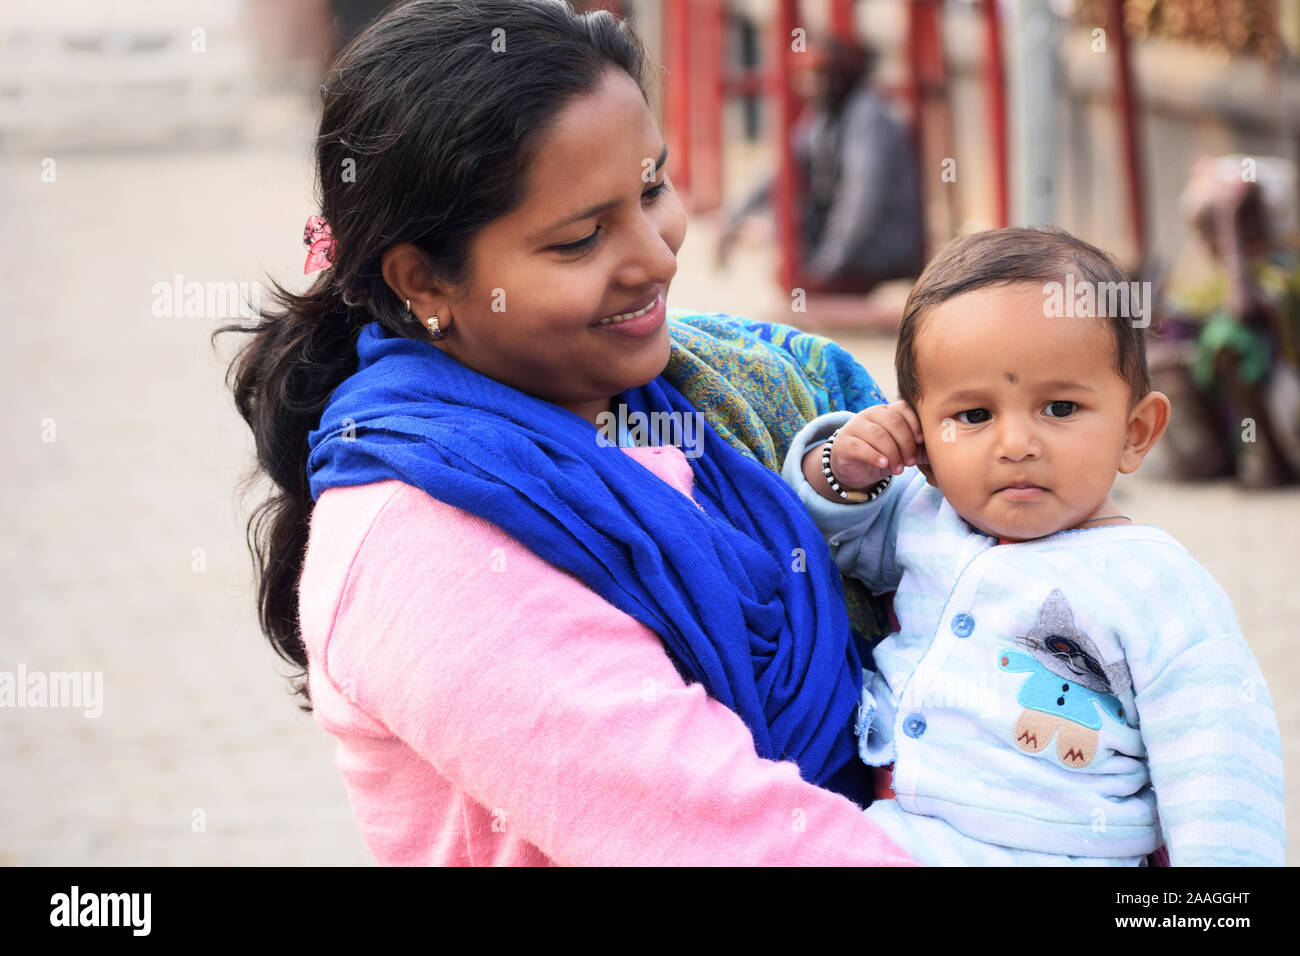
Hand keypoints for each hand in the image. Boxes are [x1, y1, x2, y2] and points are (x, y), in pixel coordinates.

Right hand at [802, 401, 926, 499]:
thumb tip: (942, 450)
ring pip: (878, 434)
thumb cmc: (881, 455)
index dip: (915, 424)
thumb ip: (919, 449)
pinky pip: (859, 446)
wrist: (854, 469)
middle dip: (906, 443)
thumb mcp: (902, 451)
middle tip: (911, 462)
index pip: (903, 408)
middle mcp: (870, 414)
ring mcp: (854, 427)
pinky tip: (883, 464)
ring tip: (898, 470)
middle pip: (893, 422)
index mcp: (886, 411)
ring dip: (892, 453)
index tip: (922, 441)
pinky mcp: (843, 443)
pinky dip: (874, 455)